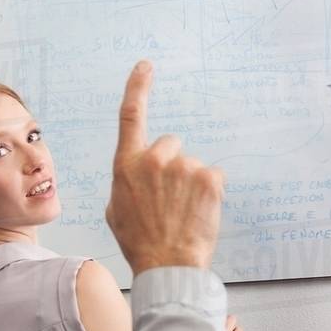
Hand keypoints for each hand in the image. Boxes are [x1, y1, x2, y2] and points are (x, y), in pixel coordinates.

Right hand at [106, 61, 223, 273]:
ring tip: (183, 213)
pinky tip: (200, 213)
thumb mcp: (116, 209)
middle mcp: (154, 159)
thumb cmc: (139, 242)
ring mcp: (183, 167)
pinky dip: (211, 193)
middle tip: (170, 199)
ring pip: (193, 165)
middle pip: (171, 144)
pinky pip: (214, 177)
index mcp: (127, 165)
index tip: (146, 66)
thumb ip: (126, 182)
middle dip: (173, 165)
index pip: (130, 115)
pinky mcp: (209, 178)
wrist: (166, 265)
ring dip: (191, 184)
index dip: (138, 87)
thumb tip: (137, 175)